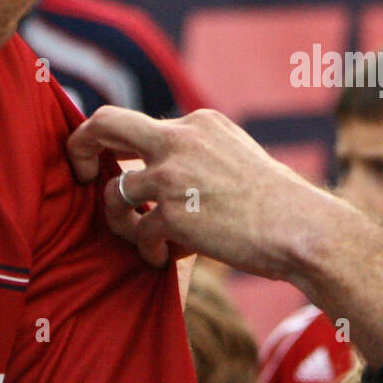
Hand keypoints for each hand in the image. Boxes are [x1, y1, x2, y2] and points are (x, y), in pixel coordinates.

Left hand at [68, 107, 342, 276]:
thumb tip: (153, 173)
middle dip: (81, 146)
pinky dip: (148, 249)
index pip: (139, 123)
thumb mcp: (234, 156)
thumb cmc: (274, 203)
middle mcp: (181, 138)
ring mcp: (174, 174)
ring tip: (142, 237)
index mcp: (199, 122)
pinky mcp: (172, 213)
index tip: (109, 165)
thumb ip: (195, 155)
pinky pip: (139, 232)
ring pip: (116, 192)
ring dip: (121, 220)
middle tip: (81, 175)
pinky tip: (165, 259)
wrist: (301, 228)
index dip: (116, 145)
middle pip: (105, 123)